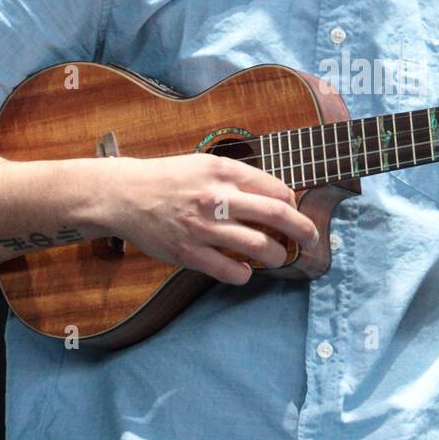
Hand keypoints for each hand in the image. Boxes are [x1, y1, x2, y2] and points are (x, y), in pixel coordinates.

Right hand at [101, 153, 318, 283]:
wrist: (125, 195)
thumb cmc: (170, 179)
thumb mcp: (207, 164)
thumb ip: (240, 178)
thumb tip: (278, 197)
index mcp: (225, 171)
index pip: (277, 191)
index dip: (293, 205)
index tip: (293, 213)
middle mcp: (218, 198)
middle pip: (279, 216)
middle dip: (305, 231)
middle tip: (313, 239)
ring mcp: (204, 228)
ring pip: (261, 247)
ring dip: (279, 256)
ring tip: (279, 257)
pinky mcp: (190, 253)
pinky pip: (232, 271)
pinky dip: (245, 274)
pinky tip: (245, 270)